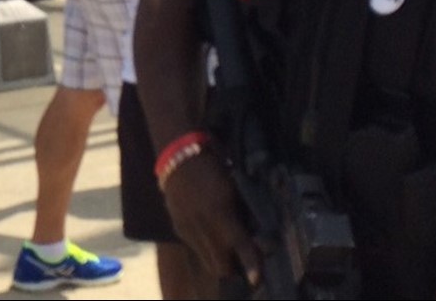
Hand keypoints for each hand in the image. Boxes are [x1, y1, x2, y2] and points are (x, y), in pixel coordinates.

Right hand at [161, 152, 262, 288]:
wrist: (178, 157)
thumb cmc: (214, 168)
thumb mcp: (235, 189)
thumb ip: (244, 215)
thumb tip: (256, 236)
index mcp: (221, 214)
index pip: (240, 247)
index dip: (251, 265)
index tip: (257, 278)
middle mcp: (203, 227)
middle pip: (221, 267)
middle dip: (234, 268)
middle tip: (243, 258)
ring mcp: (188, 230)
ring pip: (207, 261)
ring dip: (220, 259)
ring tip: (227, 246)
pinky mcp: (178, 228)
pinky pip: (196, 248)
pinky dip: (206, 246)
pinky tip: (210, 231)